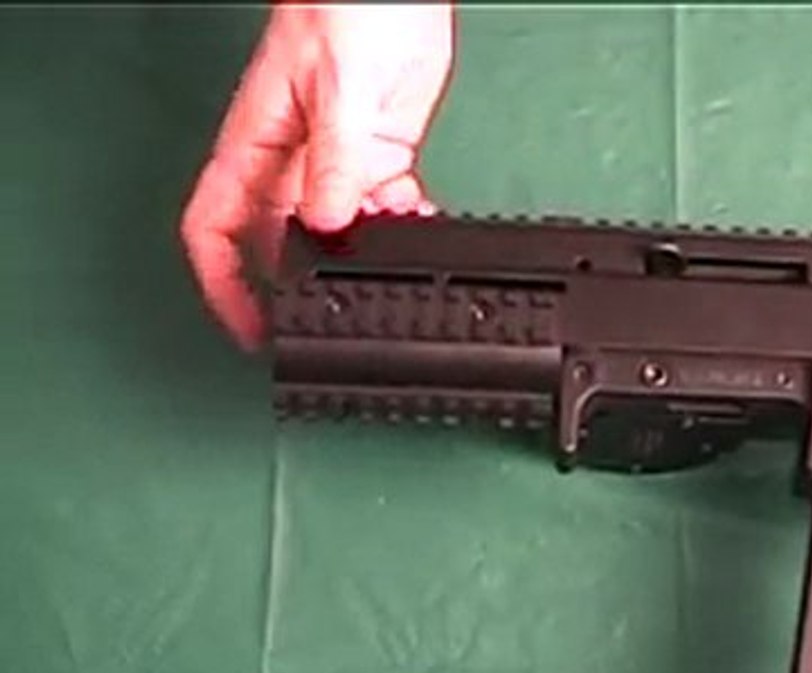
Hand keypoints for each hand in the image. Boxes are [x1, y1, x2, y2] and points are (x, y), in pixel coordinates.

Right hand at [180, 4, 454, 349]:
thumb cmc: (346, 10)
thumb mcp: (336, 92)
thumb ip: (333, 162)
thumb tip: (329, 225)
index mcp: (256, 148)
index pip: (218, 231)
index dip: (226, 286)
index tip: (249, 330)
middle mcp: (293, 165)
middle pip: (285, 246)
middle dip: (307, 287)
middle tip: (338, 320)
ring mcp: (339, 164)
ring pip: (343, 237)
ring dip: (366, 262)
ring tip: (393, 281)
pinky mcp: (383, 157)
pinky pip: (388, 211)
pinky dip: (406, 230)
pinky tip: (421, 236)